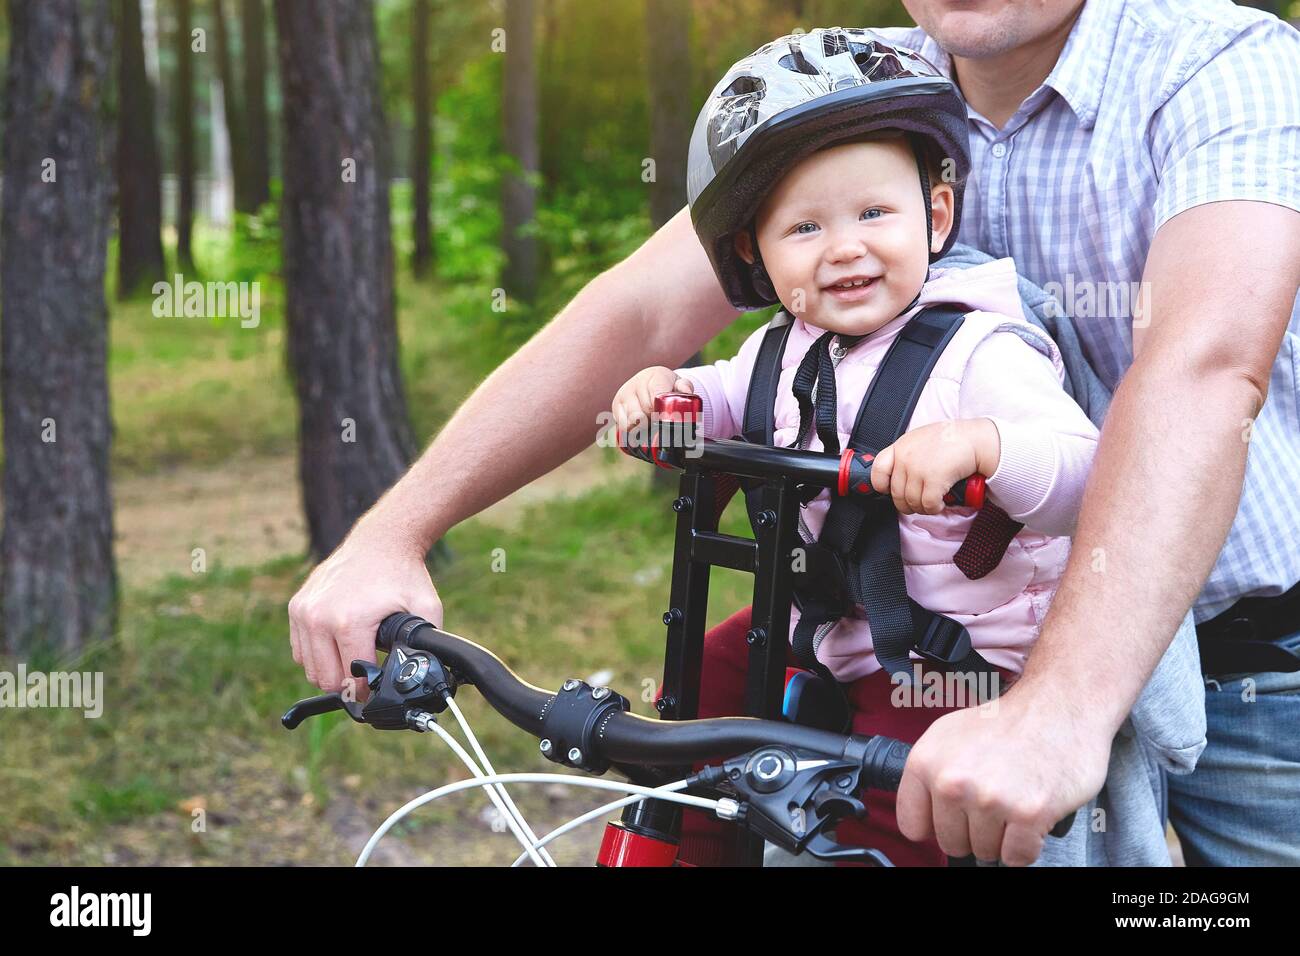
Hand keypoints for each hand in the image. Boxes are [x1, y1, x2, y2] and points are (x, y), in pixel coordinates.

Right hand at [287, 522, 442, 691]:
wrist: (382, 539)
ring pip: (309, 667)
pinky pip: (300, 648)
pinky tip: (336, 646)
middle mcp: (320, 617)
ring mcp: (304, 611)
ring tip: (352, 661)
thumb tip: (428, 671)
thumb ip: (427, 644)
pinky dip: (316, 654)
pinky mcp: (297, 606)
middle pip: (326, 678)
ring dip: (330, 670)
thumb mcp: (426, 610)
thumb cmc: (404, 574)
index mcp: (350, 623)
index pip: (351, 678)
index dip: (366, 691)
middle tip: (364, 680)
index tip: (374, 692)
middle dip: (347, 685)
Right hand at [611, 366, 694, 438]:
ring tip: (651, 423)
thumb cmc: (667, 386)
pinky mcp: (616, 407)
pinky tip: (640, 427)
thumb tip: (687, 391)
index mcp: (654, 376)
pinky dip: (633, 431)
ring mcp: (623, 395)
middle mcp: (635, 384)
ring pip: (632, 421)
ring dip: (643, 427)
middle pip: (645, 412)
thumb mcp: (679, 384)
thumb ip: (684, 387)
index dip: (661, 411)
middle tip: (661, 422)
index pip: (656, 396)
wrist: (649, 382)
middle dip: (654, 421)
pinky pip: (622, 426)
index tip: (666, 417)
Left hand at [869, 418, 999, 514]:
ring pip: (912, 502)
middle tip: (919, 504)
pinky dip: (935, 509)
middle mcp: (905, 458)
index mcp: (900, 447)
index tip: (892, 492)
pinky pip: (928, 504)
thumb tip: (900, 477)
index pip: (877, 471)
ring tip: (932, 503)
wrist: (975, 438)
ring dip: (923, 508)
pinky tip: (941, 504)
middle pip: (897, 494)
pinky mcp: (934, 479)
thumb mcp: (920, 440)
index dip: (883, 486)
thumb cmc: (951, 439)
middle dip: (908, 504)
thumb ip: (907, 455)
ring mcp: (918, 469)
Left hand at [896, 679, 1109, 864]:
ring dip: (1002, 836)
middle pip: (951, 843)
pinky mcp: (1028, 814)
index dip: (936, 825)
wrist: (1058, 706)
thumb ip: (928, 775)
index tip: (952, 818)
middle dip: (973, 831)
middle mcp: (952, 781)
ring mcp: (989, 799)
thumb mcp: (948, 735)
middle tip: (992, 801)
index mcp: (926, 762)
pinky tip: (1030, 817)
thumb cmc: (1007, 722)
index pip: (912, 825)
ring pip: (986, 852)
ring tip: (1013, 800)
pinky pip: (1017, 858)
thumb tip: (921, 818)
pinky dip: (1026, 846)